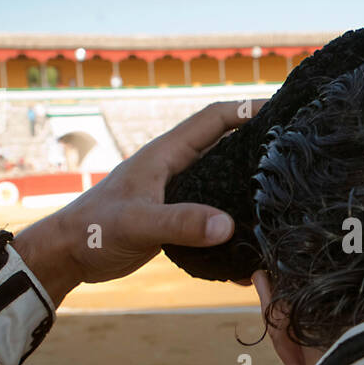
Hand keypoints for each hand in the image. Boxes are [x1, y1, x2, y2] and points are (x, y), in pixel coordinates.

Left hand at [13, 99, 264, 304]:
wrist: (67, 255)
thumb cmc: (94, 230)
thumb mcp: (138, 224)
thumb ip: (181, 223)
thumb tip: (228, 226)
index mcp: (166, 154)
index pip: (214, 118)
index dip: (248, 109)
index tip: (283, 111)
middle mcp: (175, 167)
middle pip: (227, 145)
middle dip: (259, 143)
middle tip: (295, 151)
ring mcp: (177, 192)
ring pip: (224, 177)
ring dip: (250, 182)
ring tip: (286, 190)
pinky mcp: (177, 216)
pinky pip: (214, 208)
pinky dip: (235, 216)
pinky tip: (256, 231)